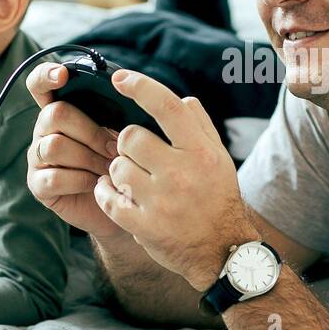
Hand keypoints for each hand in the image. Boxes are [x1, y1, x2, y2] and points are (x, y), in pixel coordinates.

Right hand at [24, 61, 126, 240]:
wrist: (123, 207)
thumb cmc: (125, 164)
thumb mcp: (127, 135)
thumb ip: (127, 115)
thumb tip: (154, 100)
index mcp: (62, 109)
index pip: (40, 84)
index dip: (46, 75)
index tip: (63, 75)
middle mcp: (44, 129)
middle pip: (55, 114)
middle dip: (90, 131)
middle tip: (114, 148)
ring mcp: (38, 157)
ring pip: (55, 145)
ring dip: (88, 157)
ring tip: (109, 168)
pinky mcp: (38, 184)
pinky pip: (54, 176)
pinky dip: (80, 181)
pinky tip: (96, 185)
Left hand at [96, 68, 258, 290]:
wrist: (223, 252)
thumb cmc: (218, 199)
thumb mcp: (220, 160)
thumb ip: (200, 127)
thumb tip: (182, 99)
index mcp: (201, 152)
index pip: (168, 107)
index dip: (140, 86)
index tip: (119, 77)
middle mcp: (182, 174)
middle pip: (130, 137)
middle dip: (128, 145)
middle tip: (138, 157)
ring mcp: (161, 202)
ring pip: (116, 168)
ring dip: (118, 172)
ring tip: (133, 182)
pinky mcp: (144, 226)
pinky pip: (107, 198)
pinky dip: (106, 194)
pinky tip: (115, 195)